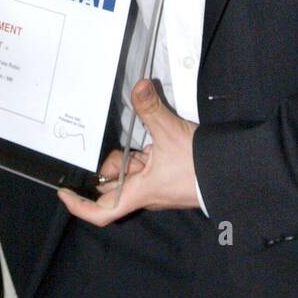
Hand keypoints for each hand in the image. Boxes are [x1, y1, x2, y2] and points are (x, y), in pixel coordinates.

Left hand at [57, 79, 200, 225]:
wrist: (233, 172)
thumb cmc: (201, 164)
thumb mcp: (170, 132)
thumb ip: (150, 108)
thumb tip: (138, 86)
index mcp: (139, 191)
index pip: (101, 211)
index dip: (79, 205)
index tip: (64, 192)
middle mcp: (145, 194)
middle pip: (113, 185)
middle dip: (111, 165)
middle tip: (124, 146)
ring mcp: (156, 187)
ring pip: (130, 174)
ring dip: (130, 157)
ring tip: (143, 138)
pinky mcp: (167, 179)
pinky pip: (145, 168)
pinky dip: (143, 154)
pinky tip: (152, 140)